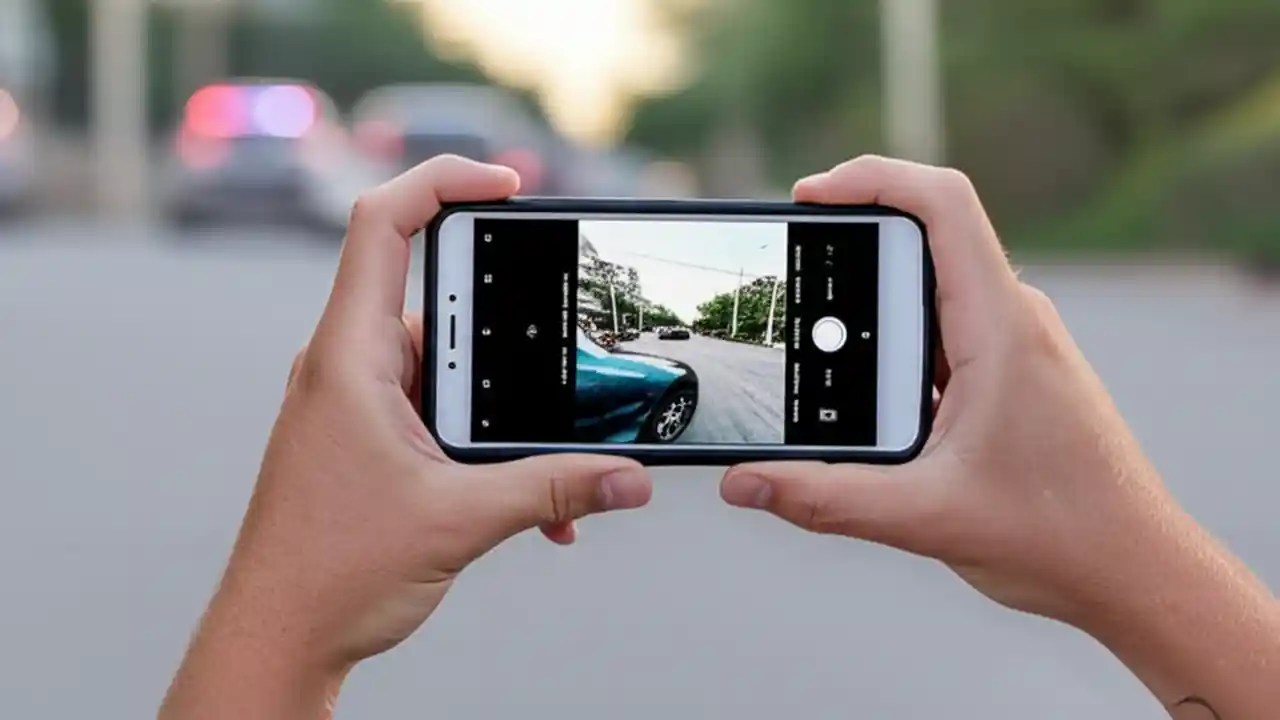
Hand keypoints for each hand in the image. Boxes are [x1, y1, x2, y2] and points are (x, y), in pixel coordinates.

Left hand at [160, 156, 651, 718]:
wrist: (278, 636)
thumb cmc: (329, 573)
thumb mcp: (461, 521)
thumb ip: (553, 489)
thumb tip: (627, 476)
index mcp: (349, 358)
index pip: (381, 226)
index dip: (442, 182)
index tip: (508, 183)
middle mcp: (349, 366)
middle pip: (439, 298)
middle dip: (511, 332)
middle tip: (562, 354)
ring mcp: (359, 401)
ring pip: (448, 366)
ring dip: (504, 407)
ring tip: (547, 458)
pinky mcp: (372, 437)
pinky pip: (440, 411)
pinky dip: (485, 441)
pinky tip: (526, 497)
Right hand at [727, 154, 1171, 621]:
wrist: (1133, 568)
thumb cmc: (1058, 534)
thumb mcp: (924, 517)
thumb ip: (825, 497)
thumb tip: (744, 481)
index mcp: (1000, 328)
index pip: (941, 204)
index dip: (871, 178)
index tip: (807, 196)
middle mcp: (1011, 320)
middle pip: (926, 235)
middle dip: (851, 241)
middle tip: (789, 271)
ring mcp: (1012, 344)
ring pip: (931, 287)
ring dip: (870, 299)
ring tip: (811, 335)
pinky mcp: (1008, 373)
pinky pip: (942, 329)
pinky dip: (892, 339)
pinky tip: (859, 387)